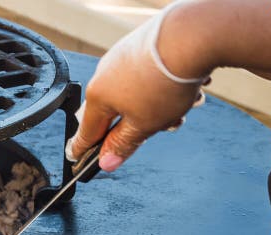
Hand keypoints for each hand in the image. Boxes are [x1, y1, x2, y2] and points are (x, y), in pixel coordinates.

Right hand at [67, 5, 209, 171]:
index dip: (83, 150)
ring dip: (160, 106)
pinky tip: (186, 86)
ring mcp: (122, 57)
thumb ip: (123, 145)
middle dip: (140, 125)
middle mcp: (105, 74)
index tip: (78, 160)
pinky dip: (165, 86)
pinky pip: (148, 76)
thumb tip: (107, 162)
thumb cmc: (164, 80)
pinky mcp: (141, 46)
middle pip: (116, 113)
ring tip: (184, 106)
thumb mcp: (144, 125)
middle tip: (161, 127)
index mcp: (98, 96)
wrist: (193, 36)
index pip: (86, 132)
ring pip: (137, 95)